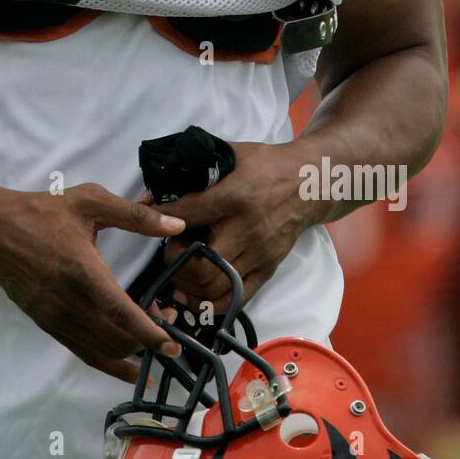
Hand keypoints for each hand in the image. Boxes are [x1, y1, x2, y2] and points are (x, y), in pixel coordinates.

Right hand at [0, 183, 186, 382]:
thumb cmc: (42, 212)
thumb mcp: (90, 201)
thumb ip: (135, 216)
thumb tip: (175, 225)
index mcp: (83, 270)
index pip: (121, 312)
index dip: (150, 333)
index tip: (173, 345)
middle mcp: (69, 301)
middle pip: (116, 338)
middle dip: (148, 339)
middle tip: (166, 318)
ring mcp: (56, 317)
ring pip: (102, 351)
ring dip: (131, 351)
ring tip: (151, 336)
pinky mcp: (47, 324)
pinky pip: (83, 353)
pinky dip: (109, 364)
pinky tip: (129, 367)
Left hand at [149, 141, 319, 313]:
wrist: (311, 182)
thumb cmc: (265, 166)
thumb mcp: (230, 156)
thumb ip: (193, 172)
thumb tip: (153, 192)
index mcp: (234, 197)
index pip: (187, 214)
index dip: (161, 219)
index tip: (149, 220)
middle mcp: (247, 230)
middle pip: (201, 264)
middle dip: (175, 261)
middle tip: (169, 249)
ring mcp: (259, 254)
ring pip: (215, 288)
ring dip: (188, 284)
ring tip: (180, 269)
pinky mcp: (268, 270)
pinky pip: (236, 299)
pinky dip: (210, 302)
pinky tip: (196, 292)